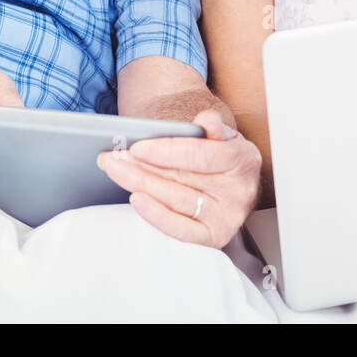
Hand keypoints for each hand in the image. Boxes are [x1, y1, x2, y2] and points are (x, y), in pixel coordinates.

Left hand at [96, 108, 261, 247]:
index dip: (167, 152)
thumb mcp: (220, 134)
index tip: (137, 148)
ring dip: (141, 185)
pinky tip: (137, 199)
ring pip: (176, 200)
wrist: (230, 178)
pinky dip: (156, 215)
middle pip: (182, 178)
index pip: (201, 155)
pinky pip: (181, 229)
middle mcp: (240, 190)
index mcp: (244, 158)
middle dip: (143, 167)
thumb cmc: (219, 153)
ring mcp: (229, 216)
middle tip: (113, 158)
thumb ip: (212, 126)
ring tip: (117, 171)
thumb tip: (207, 121)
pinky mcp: (215, 235)